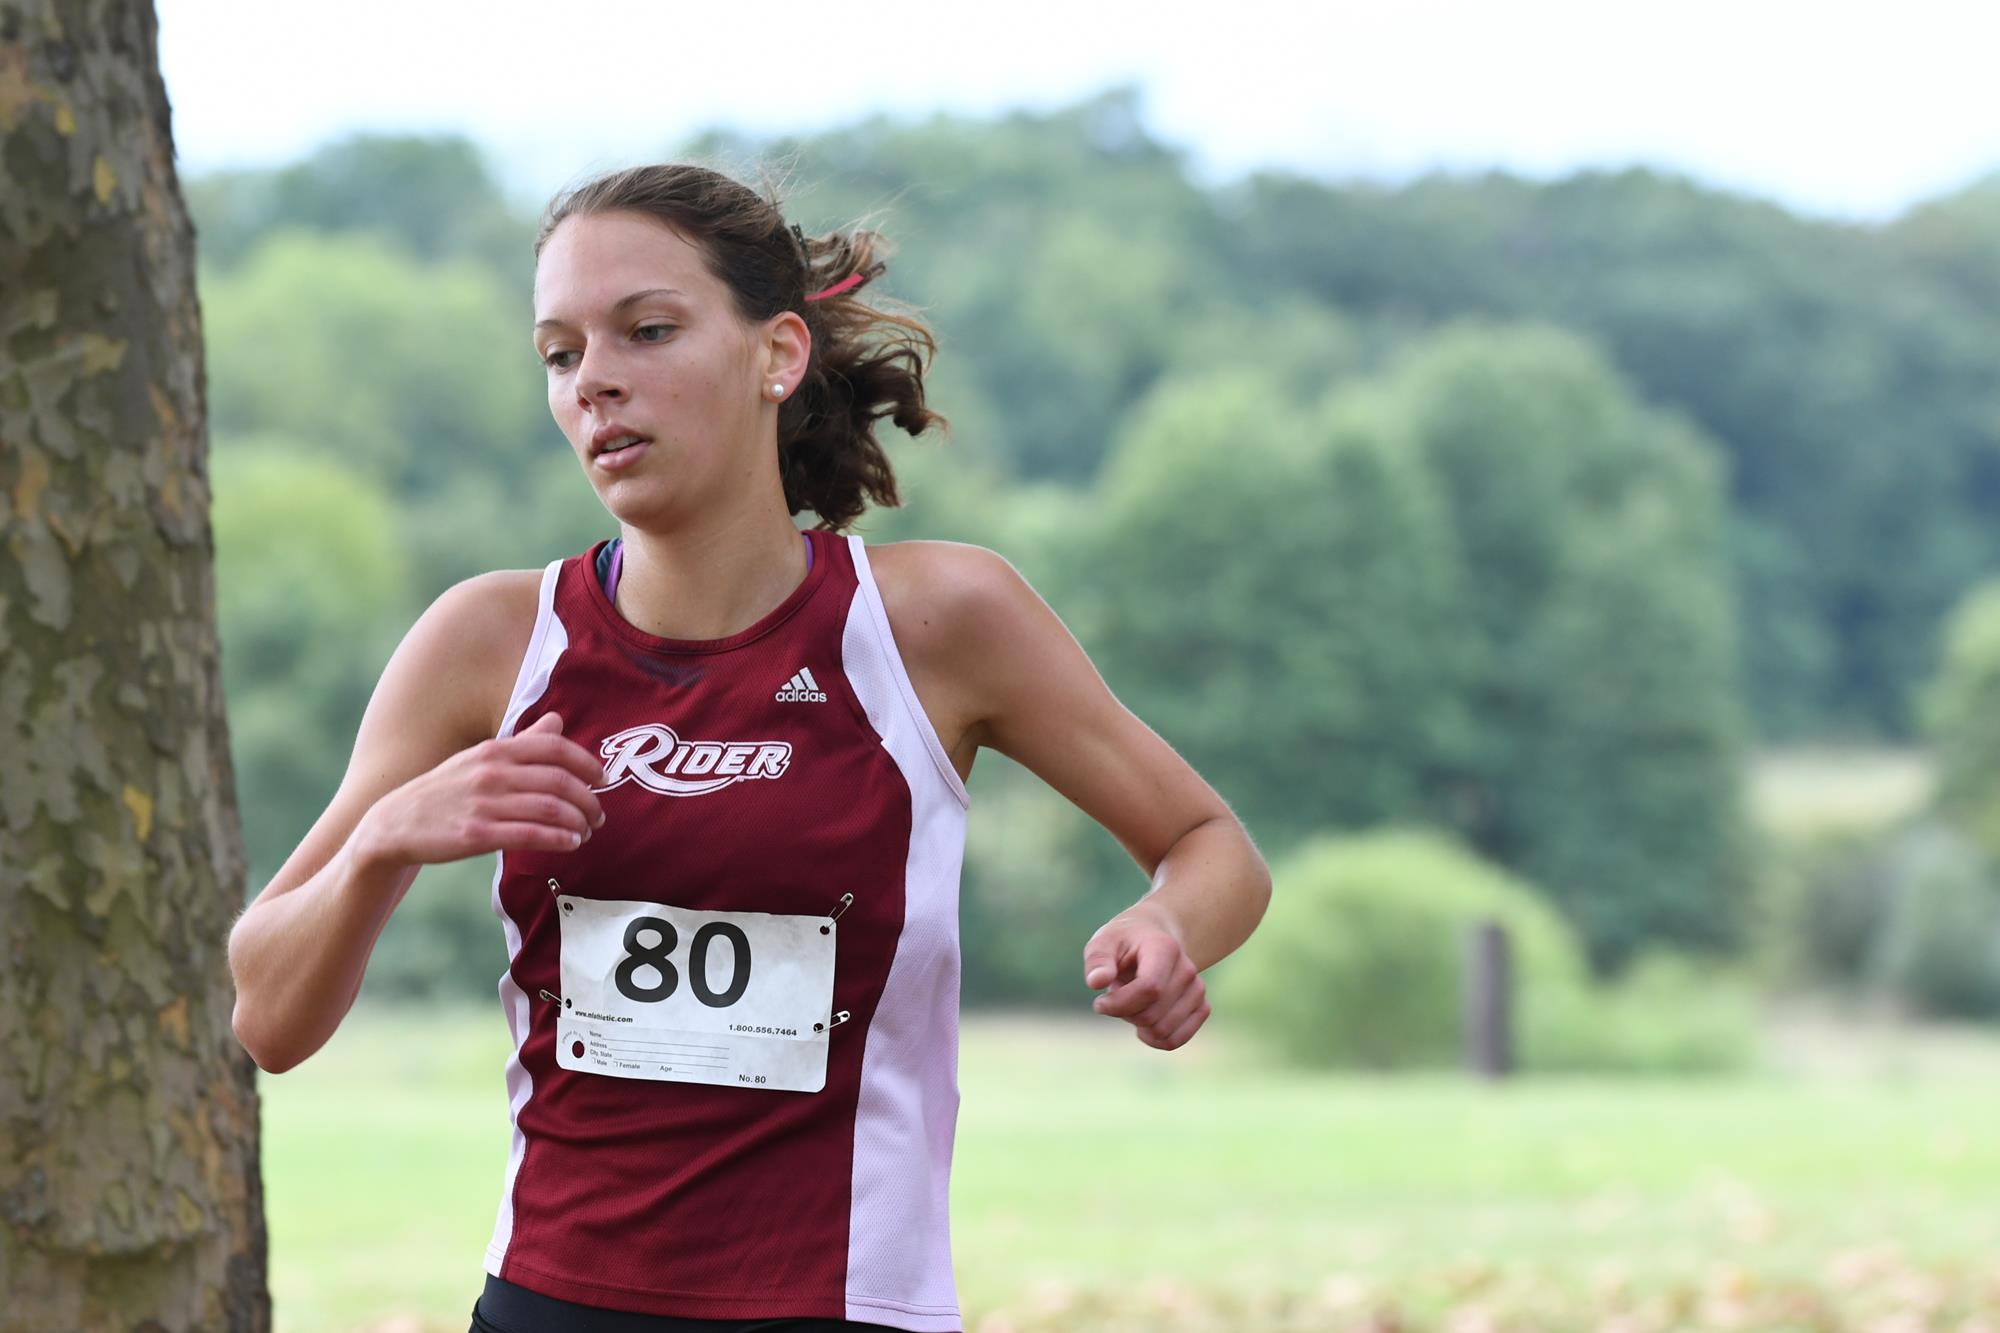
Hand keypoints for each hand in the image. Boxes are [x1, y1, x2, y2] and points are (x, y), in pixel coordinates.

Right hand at [353, 711, 608, 869]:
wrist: (394, 824)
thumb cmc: (444, 791)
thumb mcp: (480, 758)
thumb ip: (523, 742)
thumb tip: (558, 721)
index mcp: (495, 750)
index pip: (554, 748)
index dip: (586, 763)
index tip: (602, 779)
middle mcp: (491, 772)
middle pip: (559, 781)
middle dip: (588, 799)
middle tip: (599, 815)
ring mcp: (483, 803)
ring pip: (549, 809)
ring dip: (577, 822)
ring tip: (586, 832)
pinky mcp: (476, 834)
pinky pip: (530, 835)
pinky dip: (558, 839)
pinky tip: (570, 844)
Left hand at [1082, 909, 1209, 1050]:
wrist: (1153, 939)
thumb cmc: (1124, 943)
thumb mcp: (1104, 942)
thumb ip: (1097, 960)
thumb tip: (1096, 982)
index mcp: (1166, 949)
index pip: (1150, 989)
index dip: (1119, 1003)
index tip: (1099, 1002)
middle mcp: (1188, 970)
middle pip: (1152, 1015)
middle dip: (1125, 1013)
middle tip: (1118, 994)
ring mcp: (1197, 990)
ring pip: (1162, 1032)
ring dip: (1138, 1024)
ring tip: (1133, 1000)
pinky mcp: (1201, 1008)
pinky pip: (1174, 1041)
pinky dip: (1153, 1038)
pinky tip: (1143, 1021)